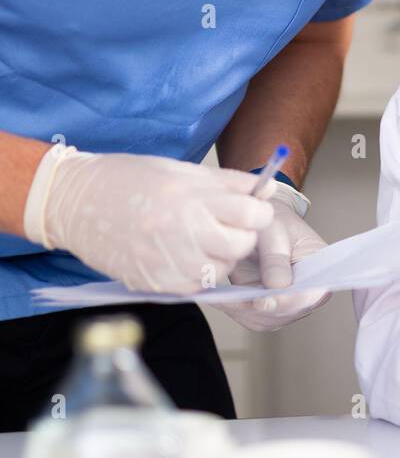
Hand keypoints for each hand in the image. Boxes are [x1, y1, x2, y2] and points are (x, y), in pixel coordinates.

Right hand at [23, 145, 273, 294]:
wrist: (75, 201)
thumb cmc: (130, 179)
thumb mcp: (183, 171)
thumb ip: (229, 183)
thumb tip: (267, 190)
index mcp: (191, 198)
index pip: (253, 215)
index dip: (256, 212)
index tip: (248, 209)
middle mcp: (181, 232)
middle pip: (241, 246)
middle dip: (242, 236)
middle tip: (224, 225)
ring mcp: (166, 262)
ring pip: (221, 272)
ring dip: (219, 258)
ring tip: (197, 238)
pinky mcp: (153, 283)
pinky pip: (194, 287)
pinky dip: (195, 273)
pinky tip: (179, 254)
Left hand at [224, 185, 331, 331]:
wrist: (260, 228)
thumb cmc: (274, 224)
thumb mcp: (274, 231)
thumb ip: (275, 258)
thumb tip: (278, 287)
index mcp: (322, 270)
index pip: (310, 294)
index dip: (287, 301)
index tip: (262, 300)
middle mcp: (309, 293)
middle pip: (286, 312)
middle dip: (258, 306)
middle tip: (232, 297)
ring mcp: (289, 305)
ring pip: (267, 320)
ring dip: (243, 310)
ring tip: (225, 294)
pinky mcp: (269, 311)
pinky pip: (252, 319)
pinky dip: (236, 310)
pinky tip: (223, 297)